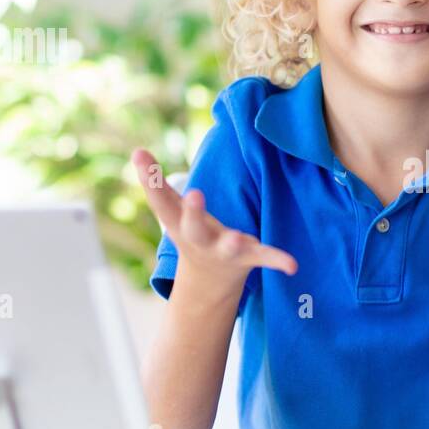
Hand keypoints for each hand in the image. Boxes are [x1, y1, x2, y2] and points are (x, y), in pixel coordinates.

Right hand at [131, 148, 297, 290]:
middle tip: (195, 193)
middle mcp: (199, 239)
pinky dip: (278, 260)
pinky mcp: (249, 256)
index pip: (160, 201)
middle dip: (194, 212)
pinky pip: (264, 257)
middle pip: (193, 227)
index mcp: (178, 223)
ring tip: (237, 238)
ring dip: (232, 243)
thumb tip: (136, 149)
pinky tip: (292, 265)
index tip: (141, 155)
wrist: (208, 279)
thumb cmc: (189, 231)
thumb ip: (155, 182)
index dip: (150, 180)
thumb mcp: (171, 210)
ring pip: (228, 247)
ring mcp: (224, 250)